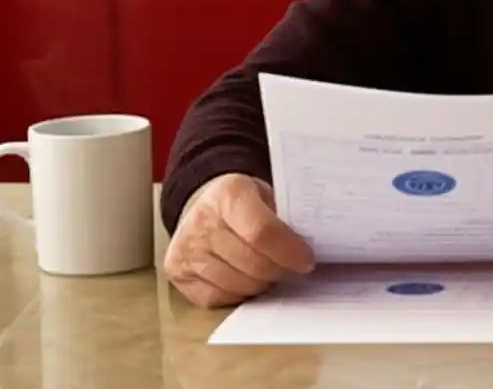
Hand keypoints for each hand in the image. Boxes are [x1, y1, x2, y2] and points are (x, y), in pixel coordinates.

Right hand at [165, 173, 314, 307]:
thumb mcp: (268, 194)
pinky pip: (218, 298)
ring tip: (270, 272)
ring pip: (238, 285)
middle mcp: (201, 220)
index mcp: (229, 193)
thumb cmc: (247, 202)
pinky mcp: (177, 272)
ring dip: (262, 285)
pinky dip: (239, 294)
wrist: (204, 203)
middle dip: (280, 271)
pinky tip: (246, 279)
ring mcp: (186, 249)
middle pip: (252, 264)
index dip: (289, 251)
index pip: (262, 232)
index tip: (307, 261)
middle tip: (293, 269)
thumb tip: (315, 246)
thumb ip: (287, 216)